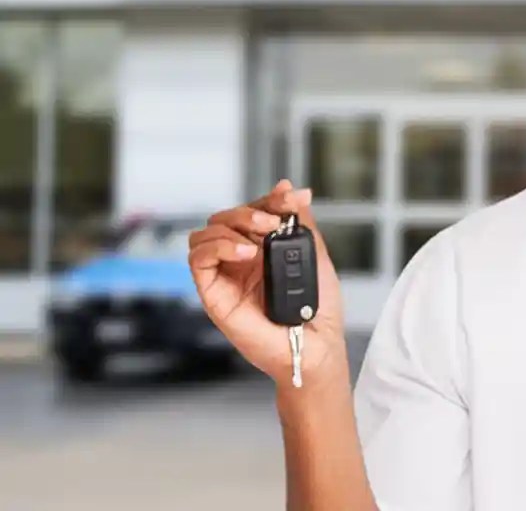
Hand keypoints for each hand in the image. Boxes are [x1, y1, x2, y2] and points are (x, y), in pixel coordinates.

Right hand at [187, 179, 346, 387]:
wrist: (316, 345)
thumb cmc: (317, 309)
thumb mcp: (314, 256)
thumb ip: (300, 223)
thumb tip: (291, 190)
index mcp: (263, 248)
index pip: (251, 212)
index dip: (267, 201)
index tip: (288, 198)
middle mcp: (240, 260)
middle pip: (224, 218)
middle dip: (248, 212)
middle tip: (272, 223)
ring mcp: (226, 276)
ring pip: (205, 234)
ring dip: (231, 227)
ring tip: (257, 241)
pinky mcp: (214, 293)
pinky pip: (198, 260)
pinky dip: (217, 248)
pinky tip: (244, 253)